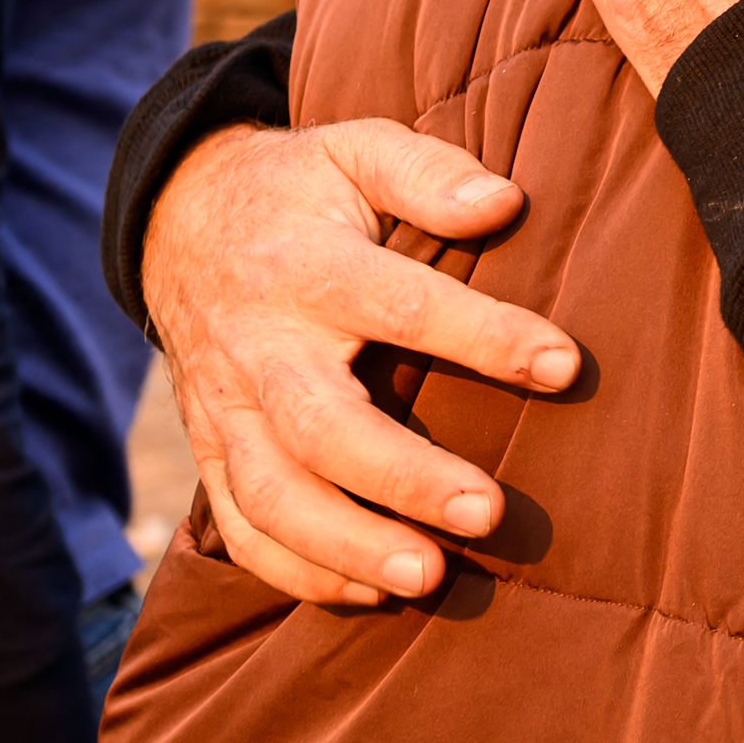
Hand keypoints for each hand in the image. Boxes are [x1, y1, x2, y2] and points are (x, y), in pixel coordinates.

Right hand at [143, 119, 581, 605]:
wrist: (178, 219)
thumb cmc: (299, 189)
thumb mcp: (355, 149)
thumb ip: (427, 172)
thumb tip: (503, 203)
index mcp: (305, 266)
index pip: (402, 306)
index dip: (485, 336)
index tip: (565, 365)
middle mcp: (259, 346)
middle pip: (323, 426)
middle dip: (403, 478)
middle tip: (486, 514)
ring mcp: (226, 407)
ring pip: (273, 495)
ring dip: (348, 546)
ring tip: (429, 577)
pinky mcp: (212, 449)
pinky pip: (241, 527)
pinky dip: (298, 571)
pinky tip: (369, 593)